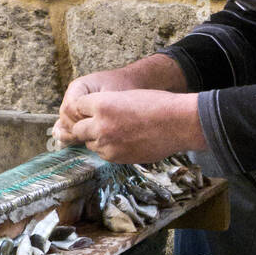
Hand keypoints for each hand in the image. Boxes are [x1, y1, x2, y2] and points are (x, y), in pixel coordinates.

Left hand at [52, 55, 186, 146]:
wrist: (178, 123)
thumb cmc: (157, 105)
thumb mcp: (125, 96)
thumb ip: (105, 106)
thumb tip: (91, 118)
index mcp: (102, 104)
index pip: (77, 107)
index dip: (84, 110)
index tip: (89, 111)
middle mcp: (100, 125)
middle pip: (77, 129)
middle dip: (85, 127)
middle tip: (98, 125)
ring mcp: (108, 144)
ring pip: (90, 143)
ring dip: (98, 139)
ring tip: (118, 132)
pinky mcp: (117, 157)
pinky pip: (103, 154)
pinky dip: (109, 149)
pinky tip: (125, 141)